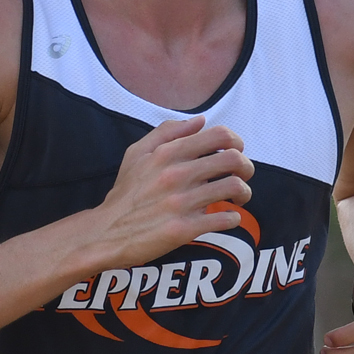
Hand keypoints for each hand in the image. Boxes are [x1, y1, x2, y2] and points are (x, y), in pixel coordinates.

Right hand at [84, 116, 253, 270]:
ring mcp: (182, 202)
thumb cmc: (126, 193)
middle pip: (234, 160)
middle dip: (247, 168)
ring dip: (244, 194)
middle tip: (243, 177)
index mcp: (168, 153)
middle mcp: (177, 174)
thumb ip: (168, 132)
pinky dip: (233, 217)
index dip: (236, 142)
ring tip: (239, 199)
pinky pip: (224, 219)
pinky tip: (228, 217)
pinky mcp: (184, 229)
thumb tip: (200, 121)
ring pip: (234, 188)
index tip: (236, 152)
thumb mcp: (137, 153)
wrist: (106, 232)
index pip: (219, 136)